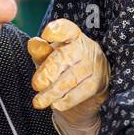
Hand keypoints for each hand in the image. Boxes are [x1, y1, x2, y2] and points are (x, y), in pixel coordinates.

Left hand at [29, 18, 109, 134]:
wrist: (80, 93)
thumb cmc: (61, 69)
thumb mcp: (47, 59)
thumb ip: (41, 51)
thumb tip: (33, 44)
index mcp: (73, 36)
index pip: (67, 29)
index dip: (58, 30)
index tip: (46, 35)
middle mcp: (87, 48)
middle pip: (66, 56)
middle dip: (49, 72)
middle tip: (36, 85)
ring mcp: (96, 65)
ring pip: (73, 78)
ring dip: (54, 92)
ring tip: (39, 101)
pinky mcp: (100, 83)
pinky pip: (83, 92)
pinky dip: (67, 99)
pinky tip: (56, 105)